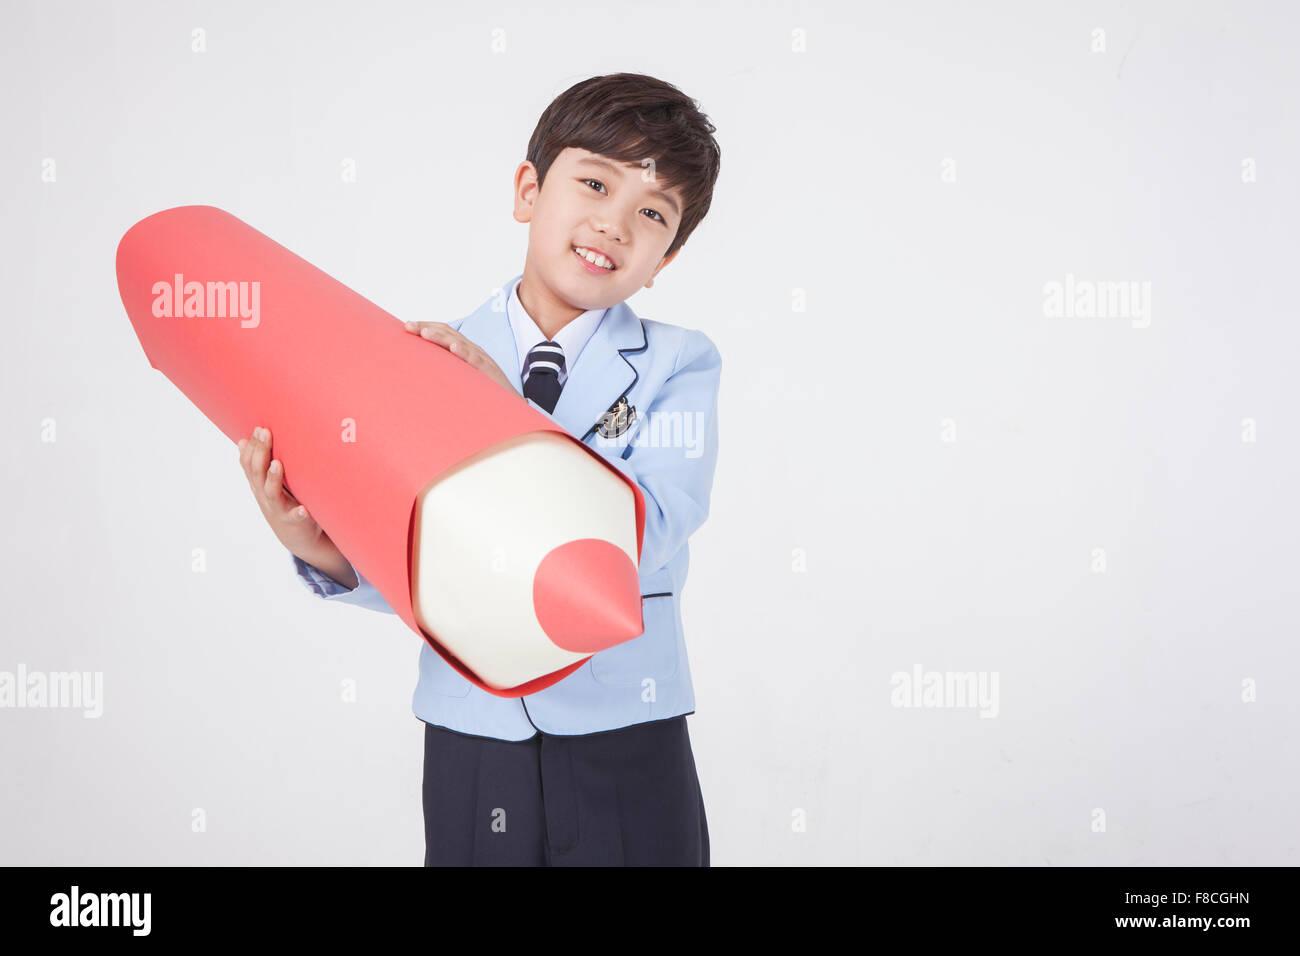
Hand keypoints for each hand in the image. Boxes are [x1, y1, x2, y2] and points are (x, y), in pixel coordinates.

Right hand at [237, 425, 330, 557]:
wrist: (296, 537)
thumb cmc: (284, 504)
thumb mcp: (268, 484)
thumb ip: (258, 465)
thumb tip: (241, 440)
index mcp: (259, 485)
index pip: (249, 464)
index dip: (252, 447)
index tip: (259, 428)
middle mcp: (265, 496)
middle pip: (257, 473)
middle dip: (261, 452)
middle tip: (266, 433)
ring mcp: (278, 509)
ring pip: (271, 492)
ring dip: (273, 478)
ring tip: (277, 464)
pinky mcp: (294, 521)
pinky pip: (295, 517)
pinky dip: (299, 513)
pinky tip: (304, 509)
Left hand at [404, 321, 516, 393]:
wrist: (511, 406)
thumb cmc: (484, 393)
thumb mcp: (462, 377)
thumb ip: (447, 371)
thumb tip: (423, 372)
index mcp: (466, 351)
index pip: (445, 333)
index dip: (427, 326)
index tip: (407, 326)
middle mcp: (473, 351)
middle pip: (448, 333)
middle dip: (427, 328)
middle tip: (408, 326)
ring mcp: (482, 360)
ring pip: (460, 343)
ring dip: (441, 337)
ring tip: (425, 333)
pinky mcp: (489, 372)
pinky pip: (476, 361)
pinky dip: (464, 353)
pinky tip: (454, 349)